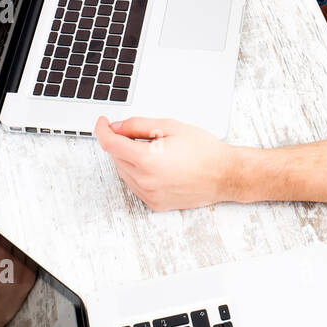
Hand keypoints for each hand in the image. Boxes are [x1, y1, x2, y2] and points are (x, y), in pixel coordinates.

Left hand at [95, 115, 236, 210]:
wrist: (224, 175)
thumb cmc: (204, 150)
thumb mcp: (170, 126)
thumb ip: (139, 125)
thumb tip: (117, 127)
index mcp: (147, 160)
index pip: (110, 144)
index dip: (103, 130)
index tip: (103, 123)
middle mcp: (145, 181)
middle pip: (116, 158)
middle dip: (122, 143)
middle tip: (143, 134)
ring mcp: (149, 195)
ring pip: (124, 173)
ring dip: (130, 159)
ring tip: (156, 150)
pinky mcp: (155, 204)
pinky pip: (135, 186)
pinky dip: (138, 173)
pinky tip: (158, 166)